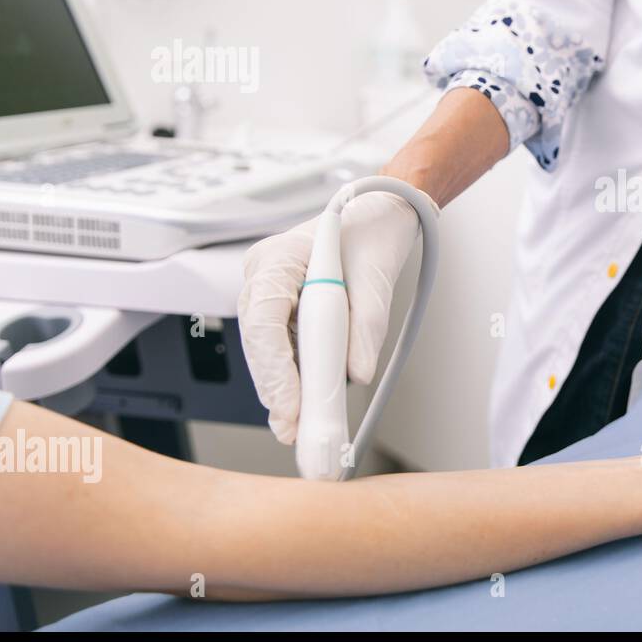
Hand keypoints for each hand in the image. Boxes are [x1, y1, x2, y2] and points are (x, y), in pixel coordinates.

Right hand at [237, 191, 420, 443]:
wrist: (383, 210)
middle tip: (294, 431)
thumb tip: (356, 374)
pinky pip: (281, 344)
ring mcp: (269, 289)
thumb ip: (366, 326)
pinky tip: (302, 403)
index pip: (264, 322)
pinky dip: (292, 374)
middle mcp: (264, 274)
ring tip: (298, 427)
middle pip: (258, 342)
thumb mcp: (378, 277)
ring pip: (266, 348)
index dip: (275, 371)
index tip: (291, 407)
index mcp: (279, 257)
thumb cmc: (375, 230)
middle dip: (276, 390)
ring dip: (282, 388)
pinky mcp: (283, 304)